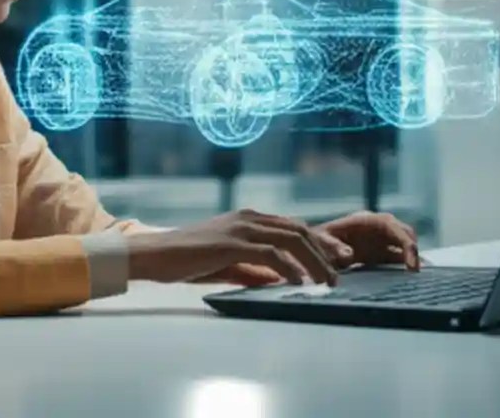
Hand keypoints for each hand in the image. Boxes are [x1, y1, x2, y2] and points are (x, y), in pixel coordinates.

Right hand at [126, 209, 341, 285]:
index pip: (294, 227)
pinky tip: (298, 282)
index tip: (340, 257)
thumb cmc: (187, 259)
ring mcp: (240, 228)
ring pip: (290, 239)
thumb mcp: (227, 263)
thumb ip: (253, 268)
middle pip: (299, 229)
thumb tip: (280, 279)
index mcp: (249, 218)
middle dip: (326, 248)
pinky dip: (289, 267)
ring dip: (314, 260)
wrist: (154, 254)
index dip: (320, 241)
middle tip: (344, 267)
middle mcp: (249, 217)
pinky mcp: (231, 243)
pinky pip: (270, 254)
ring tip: (327, 280)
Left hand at [314, 211, 420, 270]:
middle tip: (415, 272)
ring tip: (416, 275)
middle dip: (412, 250)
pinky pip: (397, 256)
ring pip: (403, 244)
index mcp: (365, 220)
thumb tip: (349, 255)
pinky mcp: (379, 252)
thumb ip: (334, 247)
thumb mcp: (321, 242)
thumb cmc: (317, 240)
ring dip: (411, 257)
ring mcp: (380, 239)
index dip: (405, 243)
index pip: (392, 227)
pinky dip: (404, 264)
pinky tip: (410, 276)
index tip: (411, 263)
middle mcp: (377, 227)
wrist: (314, 246)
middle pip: (403, 233)